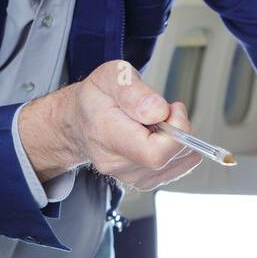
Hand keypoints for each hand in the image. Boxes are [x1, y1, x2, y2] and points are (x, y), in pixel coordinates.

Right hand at [19, 60, 201, 190]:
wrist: (78, 121)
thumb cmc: (96, 97)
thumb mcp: (110, 76)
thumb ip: (133, 91)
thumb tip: (158, 111)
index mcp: (105, 135)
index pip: (154, 153)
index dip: (175, 131)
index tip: (171, 109)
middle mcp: (114, 162)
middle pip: (167, 157)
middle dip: (177, 130)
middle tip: (165, 110)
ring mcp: (127, 176)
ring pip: (174, 163)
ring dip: (177, 140)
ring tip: (157, 122)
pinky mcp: (140, 181)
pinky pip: (175, 169)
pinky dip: (176, 151)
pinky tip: (161, 136)